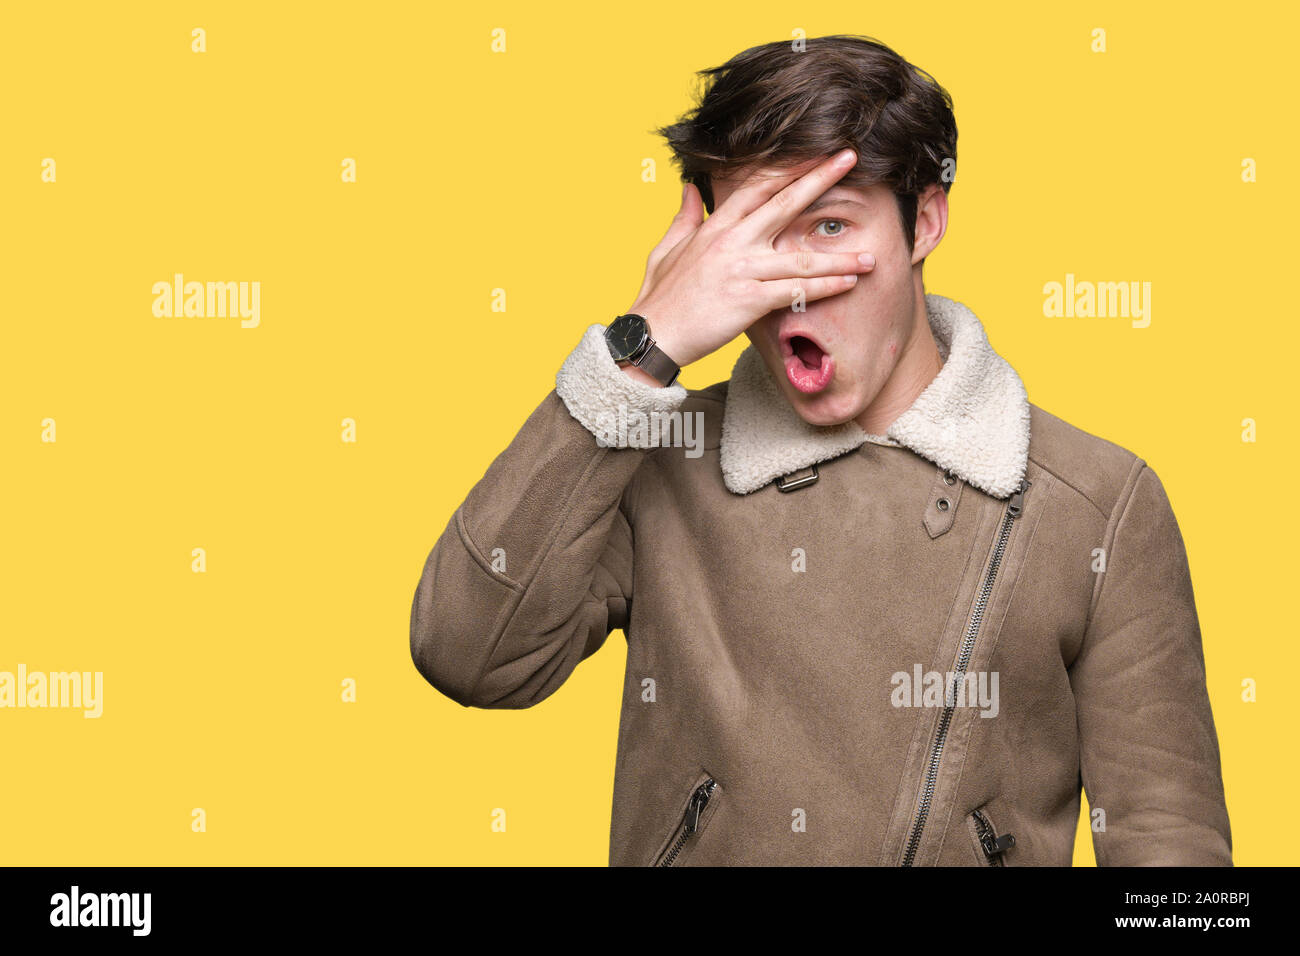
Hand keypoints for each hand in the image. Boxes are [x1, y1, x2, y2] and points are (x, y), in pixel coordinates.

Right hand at [625, 148, 874, 371]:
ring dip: (839, 257)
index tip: (812, 152)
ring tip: (871, 255)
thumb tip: (691, 189)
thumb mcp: (666, 249)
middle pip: (785, 203)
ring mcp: (742, 270)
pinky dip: (824, 288)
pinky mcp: (748, 300)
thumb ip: (684, 217)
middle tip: (850, 159)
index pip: (757, 186)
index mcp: (715, 227)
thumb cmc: (658, 298)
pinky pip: (795, 291)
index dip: (787, 167)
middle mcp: (732, 241)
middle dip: (820, 178)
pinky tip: (848, 285)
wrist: (651, 335)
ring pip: (801, 257)